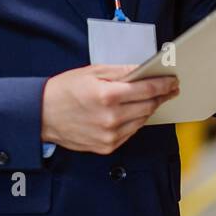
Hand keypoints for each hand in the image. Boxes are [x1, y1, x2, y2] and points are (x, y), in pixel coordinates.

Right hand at [40, 64, 178, 154]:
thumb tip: (143, 70)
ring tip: (155, 99)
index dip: (164, 84)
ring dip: (150, 109)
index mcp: (108, 95)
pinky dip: (136, 121)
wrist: (42, 115)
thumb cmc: (66, 90)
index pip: (147, 89)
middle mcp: (111, 117)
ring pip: (142, 120)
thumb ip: (121, 71)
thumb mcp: (92, 71)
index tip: (173, 81)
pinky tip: (137, 112)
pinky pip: (130, 132)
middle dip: (161, 96)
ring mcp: (109, 135)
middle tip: (170, 89)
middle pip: (148, 106)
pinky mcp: (107, 146)